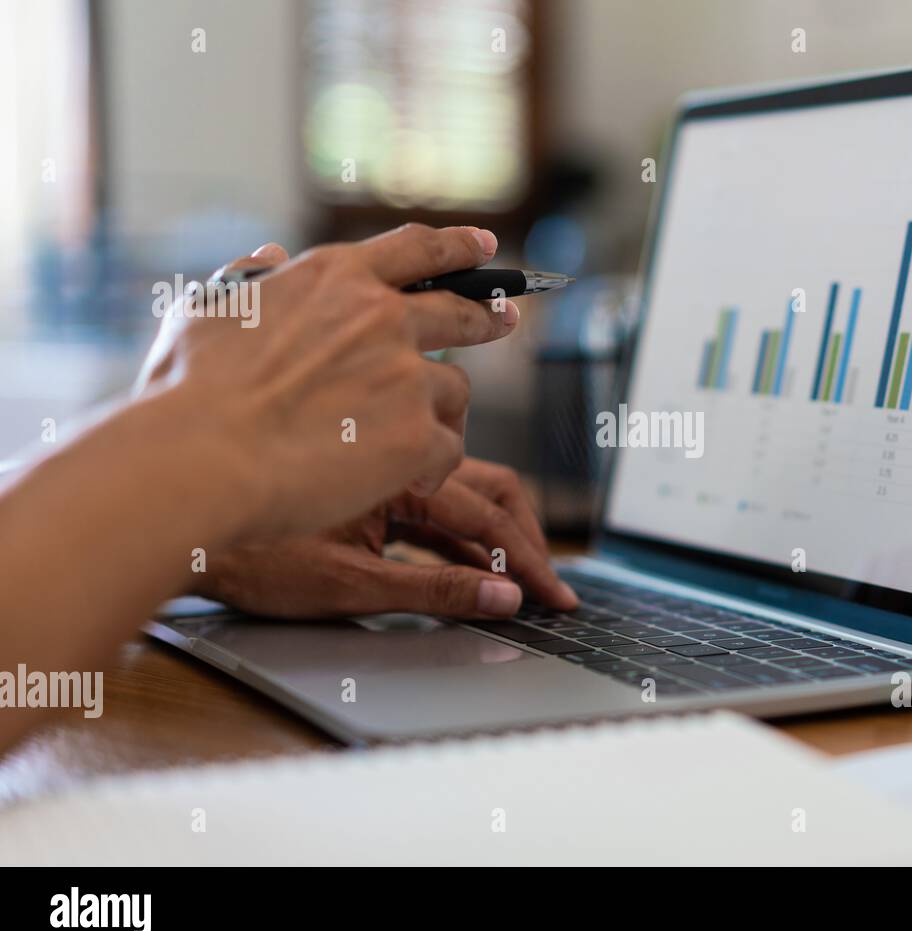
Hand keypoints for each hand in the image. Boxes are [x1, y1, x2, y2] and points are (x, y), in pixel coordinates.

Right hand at [137, 224, 521, 540]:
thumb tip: (269, 254)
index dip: (457, 246)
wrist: (200, 457)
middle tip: (505, 320)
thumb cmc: (187, 393)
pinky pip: (448, 450)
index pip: (415, 249)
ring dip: (438, 414)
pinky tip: (410, 484)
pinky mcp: (418, 434)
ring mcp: (405, 375)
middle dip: (489, 315)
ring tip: (408, 446)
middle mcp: (381, 317)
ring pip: (454, 391)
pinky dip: (433, 469)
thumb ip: (246, 279)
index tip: (484, 245)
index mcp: (334, 279)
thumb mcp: (206, 312)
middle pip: (461, 310)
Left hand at [196, 458, 578, 617]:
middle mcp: (393, 455)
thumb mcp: (345, 584)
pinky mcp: (360, 471)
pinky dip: (457, 519)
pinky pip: (427, 487)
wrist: (170, 510)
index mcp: (397, 475)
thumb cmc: (244, 548)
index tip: (555, 597)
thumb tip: (502, 599)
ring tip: (520, 564)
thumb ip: (433, 589)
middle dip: (526, 535)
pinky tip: (468, 548)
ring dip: (496, 522)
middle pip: (492, 487)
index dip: (529, 564)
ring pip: (463, 480)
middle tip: (546, 580)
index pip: (489, 521)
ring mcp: (377, 459)